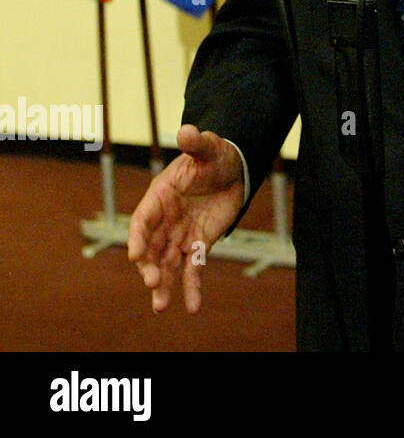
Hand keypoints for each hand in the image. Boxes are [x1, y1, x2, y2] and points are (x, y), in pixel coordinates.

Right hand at [127, 125, 243, 313]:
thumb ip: (196, 142)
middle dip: (149, 267)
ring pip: (168, 265)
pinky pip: (194, 269)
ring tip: (162, 307)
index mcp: (159, 197)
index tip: (136, 255)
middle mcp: (165, 221)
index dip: (138, 238)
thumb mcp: (208, 146)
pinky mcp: (199, 244)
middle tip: (153, 283)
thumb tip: (186, 130)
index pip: (142, 221)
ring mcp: (180, 235)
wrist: (233, 167)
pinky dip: (193, 287)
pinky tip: (193, 306)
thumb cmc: (214, 155)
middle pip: (151, 249)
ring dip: (164, 285)